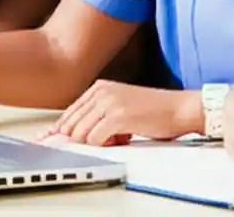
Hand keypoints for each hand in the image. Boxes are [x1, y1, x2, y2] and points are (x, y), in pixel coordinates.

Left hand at [45, 80, 196, 146]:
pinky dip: (103, 145)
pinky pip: (94, 138)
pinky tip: (121, 140)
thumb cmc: (155, 112)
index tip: (52, 141)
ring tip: (118, 138)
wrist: (180, 109)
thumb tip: (77, 135)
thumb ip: (99, 116)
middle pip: (70, 123)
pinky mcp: (118, 116)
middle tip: (99, 143)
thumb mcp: (121, 107)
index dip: (61, 130)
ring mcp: (109, 102)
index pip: (70, 112)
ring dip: (94, 143)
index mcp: (100, 88)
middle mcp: (101, 91)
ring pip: (80, 132)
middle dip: (77, 140)